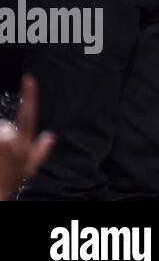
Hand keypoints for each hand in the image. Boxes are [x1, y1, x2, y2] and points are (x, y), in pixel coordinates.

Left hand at [0, 75, 55, 200]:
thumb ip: (42, 149)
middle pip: (6, 126)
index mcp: (23, 142)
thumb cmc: (11, 181)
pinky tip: (0, 154)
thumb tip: (50, 136)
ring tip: (0, 155)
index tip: (29, 79)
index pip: (29, 113)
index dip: (30, 95)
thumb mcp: (32, 167)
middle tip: (6, 152)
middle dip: (7, 134)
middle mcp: (8, 139)